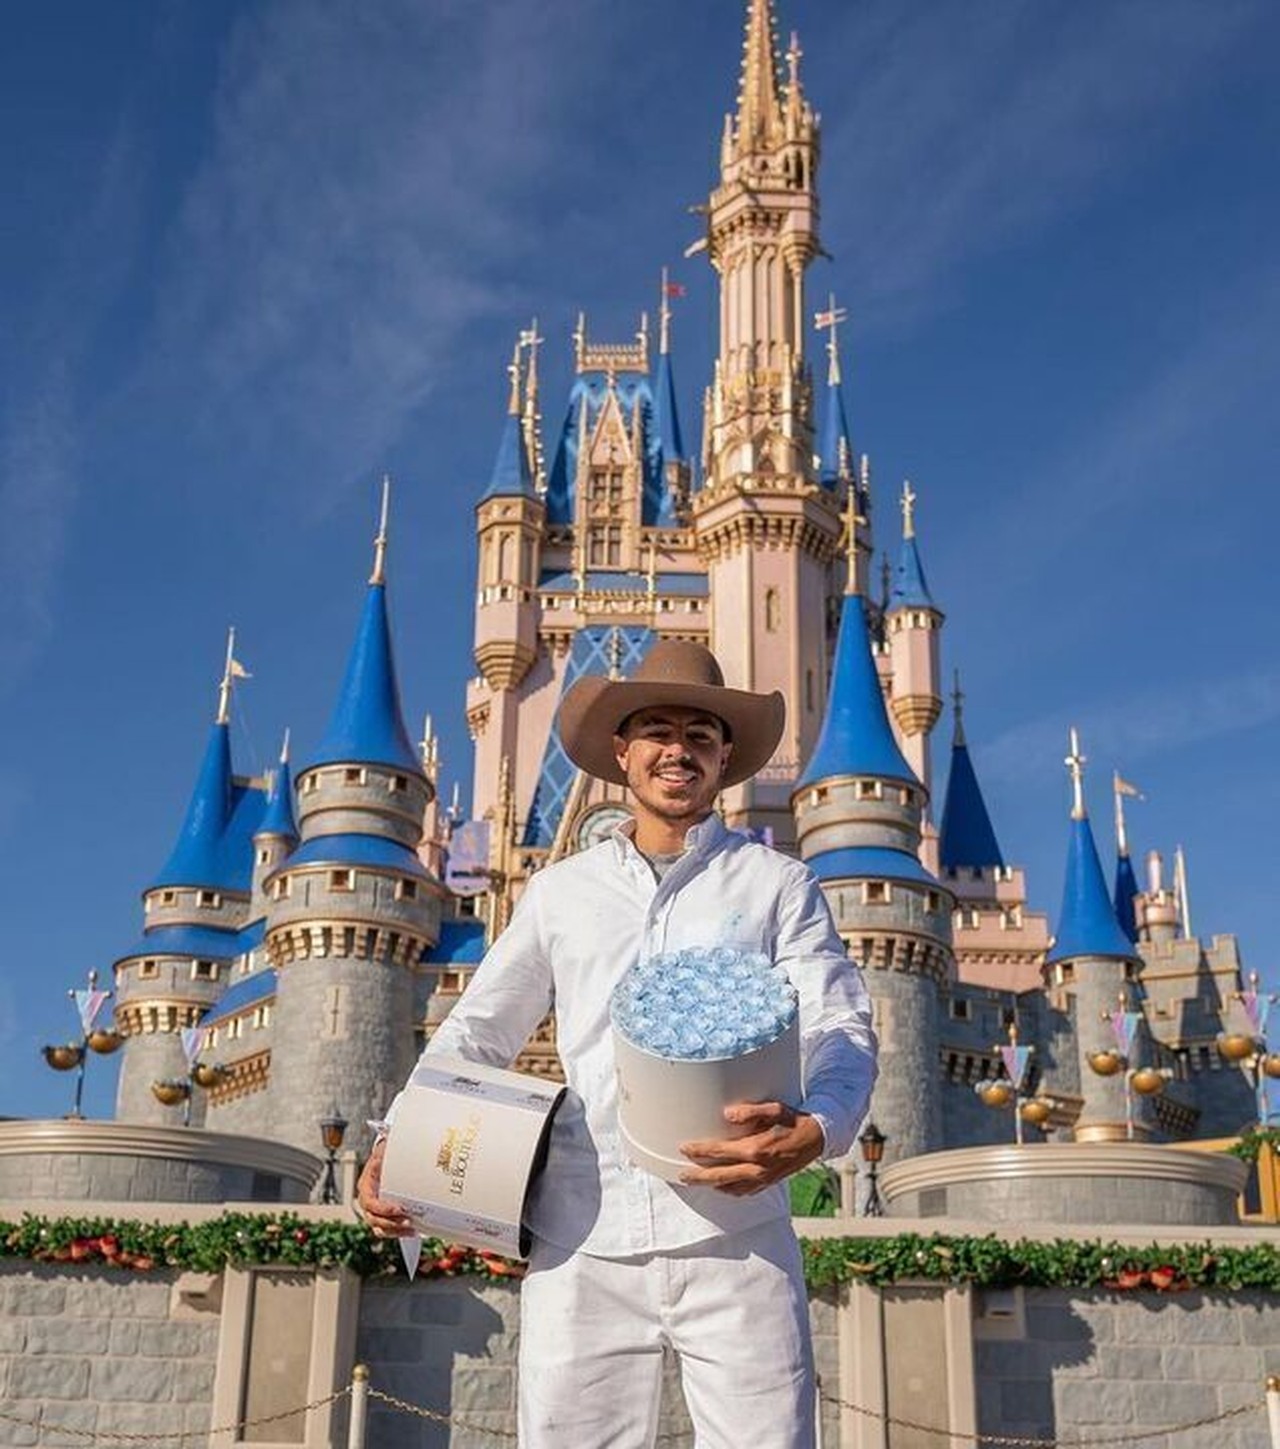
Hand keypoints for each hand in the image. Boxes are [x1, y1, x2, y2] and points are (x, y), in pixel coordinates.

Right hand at [355, 1137, 415, 1237]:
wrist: (388, 1157)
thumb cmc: (387, 1153)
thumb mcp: (385, 1149)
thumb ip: (386, 1150)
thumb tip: (390, 1144)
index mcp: (366, 1186)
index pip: (369, 1203)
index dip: (382, 1209)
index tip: (399, 1208)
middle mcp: (368, 1200)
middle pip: (374, 1219)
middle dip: (391, 1223)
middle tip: (408, 1221)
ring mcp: (375, 1210)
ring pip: (380, 1228)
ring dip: (395, 1231)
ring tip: (412, 1229)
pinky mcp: (385, 1215)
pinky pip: (388, 1229)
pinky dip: (398, 1232)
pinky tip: (413, 1230)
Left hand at [678, 1102, 823, 1195]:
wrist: (816, 1139)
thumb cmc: (793, 1121)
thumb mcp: (774, 1109)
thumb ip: (750, 1111)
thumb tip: (727, 1114)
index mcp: (756, 1148)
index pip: (720, 1151)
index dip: (700, 1150)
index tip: (684, 1148)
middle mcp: (757, 1168)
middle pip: (719, 1175)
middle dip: (698, 1175)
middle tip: (681, 1174)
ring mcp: (763, 1179)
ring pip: (730, 1187)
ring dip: (710, 1184)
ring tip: (695, 1181)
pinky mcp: (768, 1183)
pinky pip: (743, 1192)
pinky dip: (728, 1190)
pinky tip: (720, 1186)